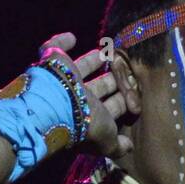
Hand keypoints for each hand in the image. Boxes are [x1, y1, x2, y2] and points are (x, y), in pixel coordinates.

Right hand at [37, 31, 139, 158]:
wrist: (55, 107)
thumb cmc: (84, 124)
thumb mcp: (107, 140)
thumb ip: (119, 146)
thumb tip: (129, 147)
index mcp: (89, 118)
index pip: (108, 109)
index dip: (121, 103)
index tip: (134, 96)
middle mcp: (75, 99)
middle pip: (96, 87)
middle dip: (110, 81)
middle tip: (124, 72)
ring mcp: (63, 80)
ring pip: (79, 68)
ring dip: (92, 61)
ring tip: (105, 54)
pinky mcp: (51, 61)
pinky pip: (53, 48)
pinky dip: (60, 41)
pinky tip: (71, 37)